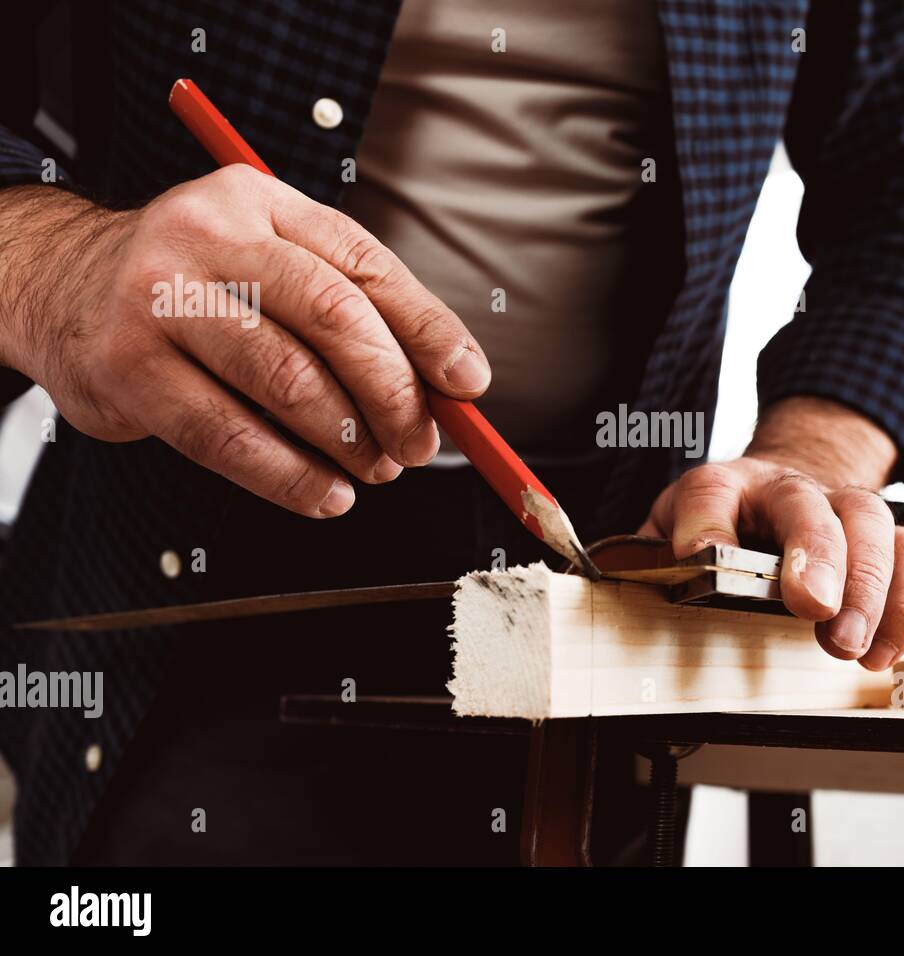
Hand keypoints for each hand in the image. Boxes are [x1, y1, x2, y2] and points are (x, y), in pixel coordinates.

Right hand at [0, 169, 490, 516]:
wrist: (59, 285)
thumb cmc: (195, 287)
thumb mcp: (269, 263)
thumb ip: (351, 309)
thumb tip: (446, 384)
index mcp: (262, 203)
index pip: (367, 264)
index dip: (430, 329)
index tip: (468, 381)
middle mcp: (211, 238)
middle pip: (336, 316)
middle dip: (396, 392)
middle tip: (420, 442)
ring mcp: (161, 298)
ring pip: (286, 380)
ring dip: (349, 439)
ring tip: (375, 468)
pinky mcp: (126, 366)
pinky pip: (227, 436)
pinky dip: (290, 477)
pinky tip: (325, 494)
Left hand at [638, 397, 903, 668]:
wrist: (779, 486)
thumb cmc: (718, 528)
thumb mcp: (668, 537)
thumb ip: (645, 565)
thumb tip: (608, 599)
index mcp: (719, 488)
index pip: (707, 495)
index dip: (704, 525)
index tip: (699, 558)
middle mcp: (783, 488)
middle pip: (807, 504)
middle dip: (818, 554)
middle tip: (815, 609)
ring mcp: (840, 505)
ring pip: (871, 521)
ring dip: (870, 586)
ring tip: (852, 646)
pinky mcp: (884, 534)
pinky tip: (886, 653)